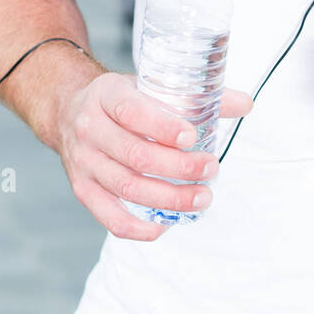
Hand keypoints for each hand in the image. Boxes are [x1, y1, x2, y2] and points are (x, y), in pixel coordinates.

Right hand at [58, 71, 252, 239]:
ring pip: (126, 187)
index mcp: (106, 95)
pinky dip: (139, 227)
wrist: (68, 111)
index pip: (132, 111)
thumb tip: (245, 103)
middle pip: (135, 155)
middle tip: (212, 169)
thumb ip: (197, 95)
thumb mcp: (149, 85)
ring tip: (202, 198)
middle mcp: (90, 129)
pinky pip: (109, 217)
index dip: (164, 127)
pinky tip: (167, 224)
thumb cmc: (122, 100)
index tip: (193, 137)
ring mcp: (83, 163)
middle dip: (179, 167)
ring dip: (168, 198)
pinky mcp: (82, 190)